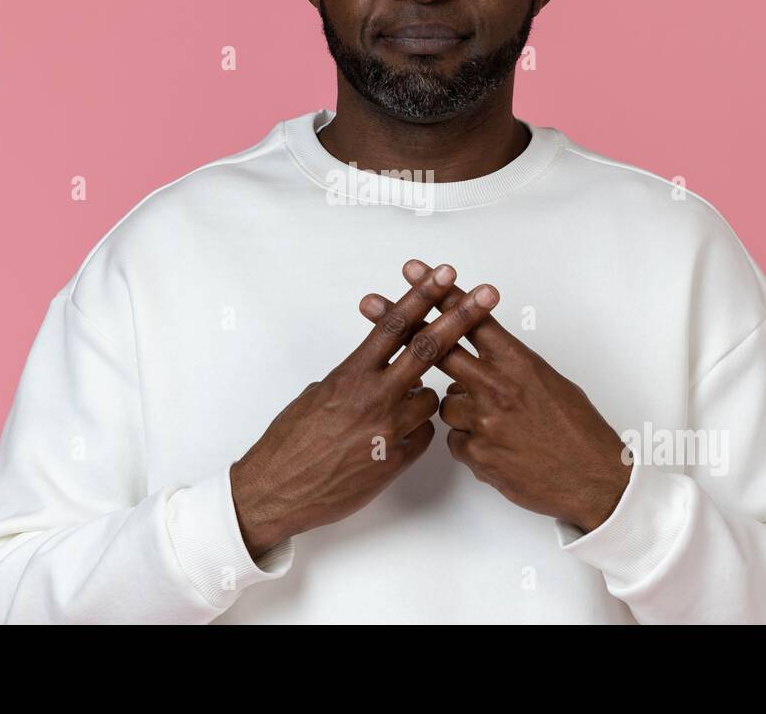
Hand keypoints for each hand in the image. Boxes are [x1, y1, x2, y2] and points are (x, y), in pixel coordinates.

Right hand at [230, 262, 501, 558]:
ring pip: (430, 397)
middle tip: (486, 294)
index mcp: (349, 375)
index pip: (393, 325)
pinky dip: (415, 430)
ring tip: (396, 405)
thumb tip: (378, 366)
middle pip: (428, 348)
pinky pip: (423, 434)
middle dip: (460, 318)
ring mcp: (388, 430)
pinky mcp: (396, 461)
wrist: (279, 490)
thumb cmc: (290, 441)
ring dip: (423, 394)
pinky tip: (394, 437)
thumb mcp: (318, 395)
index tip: (443, 275)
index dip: (422, 296)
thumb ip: (353, 377)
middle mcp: (373, 397)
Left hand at [360, 259, 631, 534]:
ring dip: (461, 409)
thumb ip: (508, 366)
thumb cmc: (577, 429)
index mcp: (518, 362)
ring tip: (500, 424)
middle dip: (401, 324)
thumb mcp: (548, 382)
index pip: (471, 319)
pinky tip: (501, 450)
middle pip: (437, 348)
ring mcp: (485, 420)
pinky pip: (457, 440)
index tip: (414, 270)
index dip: (440, 293)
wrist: (593, 479)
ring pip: (445, 403)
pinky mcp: (478, 453)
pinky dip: (472, 442)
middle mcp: (497, 386)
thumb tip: (479, 360)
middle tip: (369, 303)